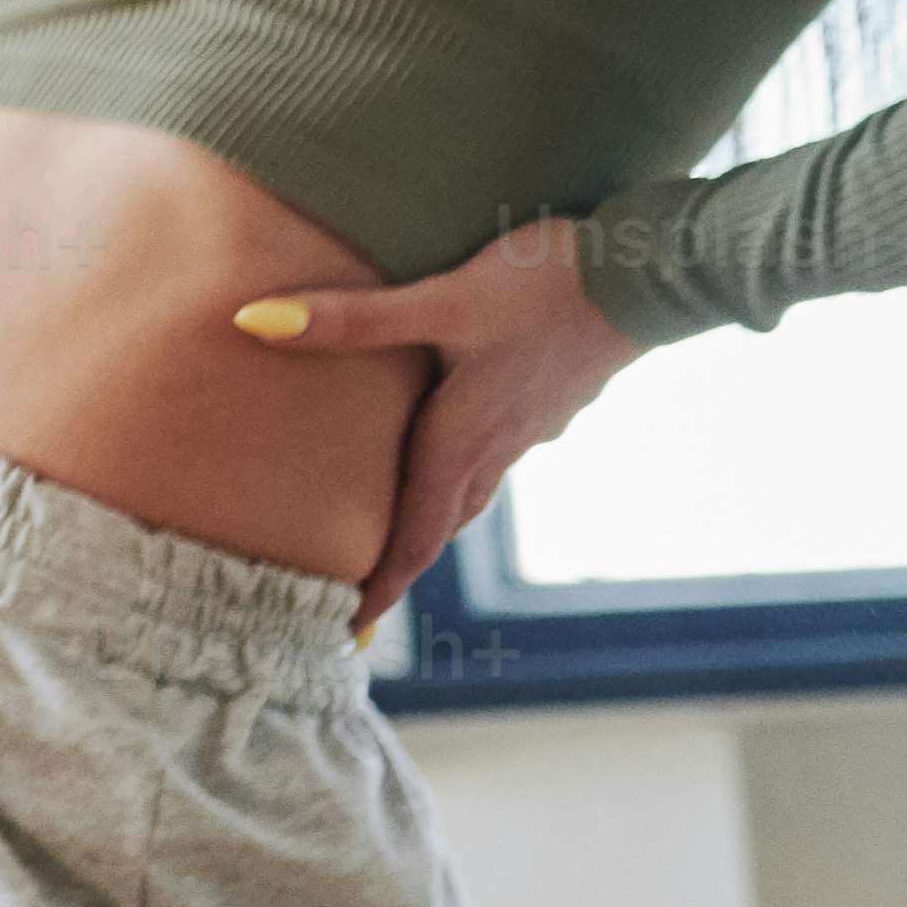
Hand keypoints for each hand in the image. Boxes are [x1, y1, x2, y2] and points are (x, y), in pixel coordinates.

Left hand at [230, 213, 652, 630]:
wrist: (653, 273)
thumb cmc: (545, 285)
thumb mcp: (442, 299)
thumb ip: (351, 319)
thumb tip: (252, 324)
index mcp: (464, 439)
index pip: (414, 535)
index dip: (380, 584)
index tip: (348, 632)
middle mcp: (497, 445)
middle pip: (438, 523)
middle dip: (397, 566)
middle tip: (355, 602)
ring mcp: (528, 426)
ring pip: (468, 490)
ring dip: (428, 522)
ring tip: (392, 541)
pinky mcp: (546, 400)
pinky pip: (492, 456)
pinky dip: (458, 477)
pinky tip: (447, 454)